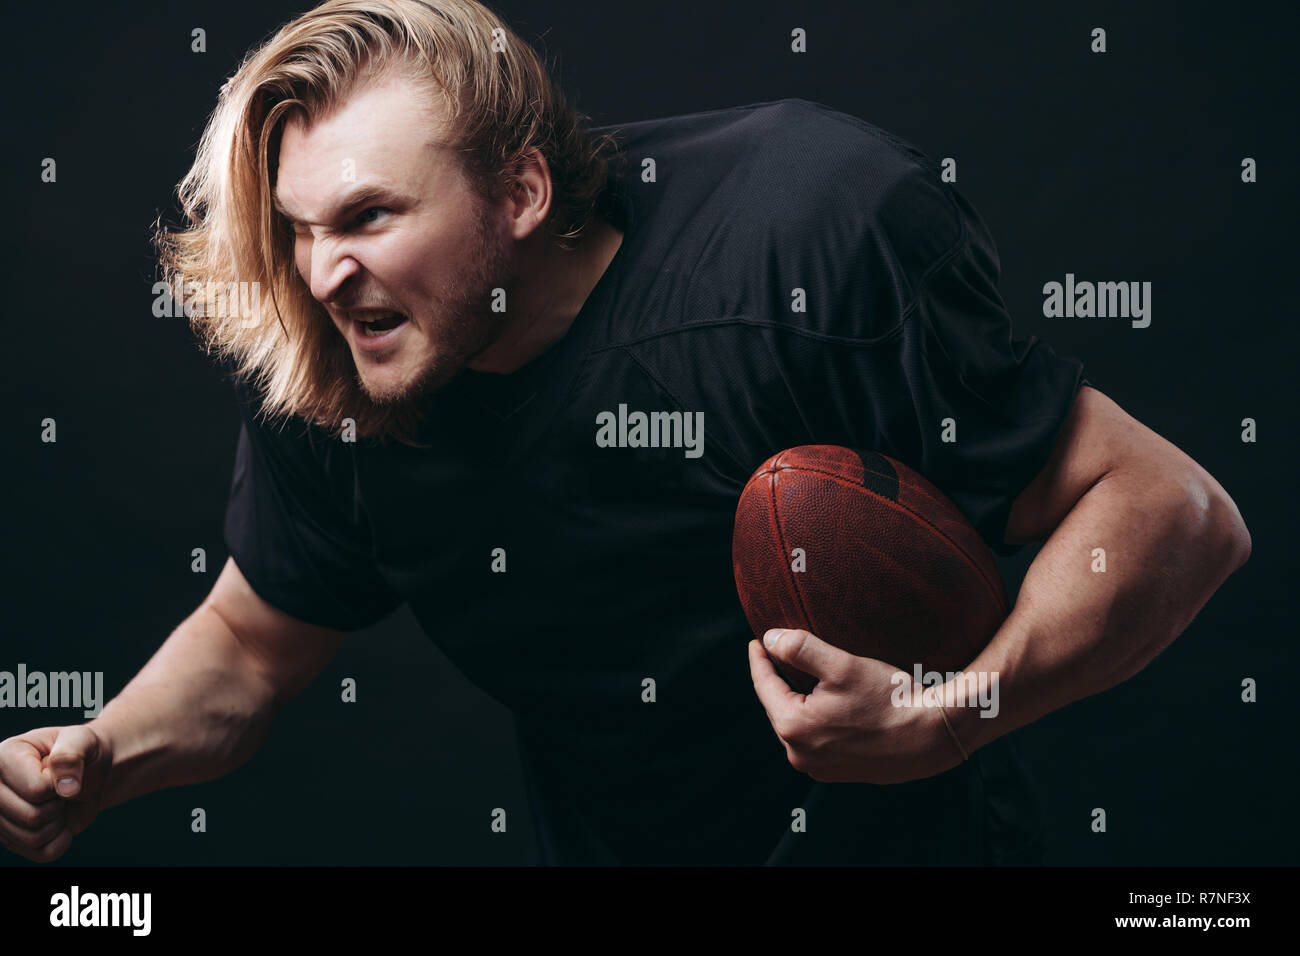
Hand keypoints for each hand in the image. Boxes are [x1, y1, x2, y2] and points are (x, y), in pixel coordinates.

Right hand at [0, 725, 112, 861]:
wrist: (89, 771)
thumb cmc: (82, 751)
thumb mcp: (83, 740)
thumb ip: (71, 755)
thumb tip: (66, 787)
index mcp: (4, 757)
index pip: (36, 790)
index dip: (60, 784)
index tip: (63, 771)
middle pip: (32, 816)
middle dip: (59, 804)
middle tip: (62, 789)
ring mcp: (0, 817)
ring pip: (33, 838)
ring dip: (59, 822)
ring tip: (59, 801)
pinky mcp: (13, 839)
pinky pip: (43, 853)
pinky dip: (61, 839)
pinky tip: (60, 819)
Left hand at [748, 628, 964, 784]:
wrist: (933, 735)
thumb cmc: (890, 698)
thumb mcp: (842, 665)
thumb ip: (800, 648)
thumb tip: (769, 639)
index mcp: (794, 727)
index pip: (765, 686)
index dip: (759, 660)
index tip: (756, 642)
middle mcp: (801, 755)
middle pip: (778, 707)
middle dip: (777, 680)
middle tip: (775, 655)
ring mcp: (819, 768)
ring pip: (796, 725)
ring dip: (795, 701)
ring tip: (797, 678)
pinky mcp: (838, 772)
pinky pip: (814, 740)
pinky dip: (813, 719)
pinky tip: (824, 705)